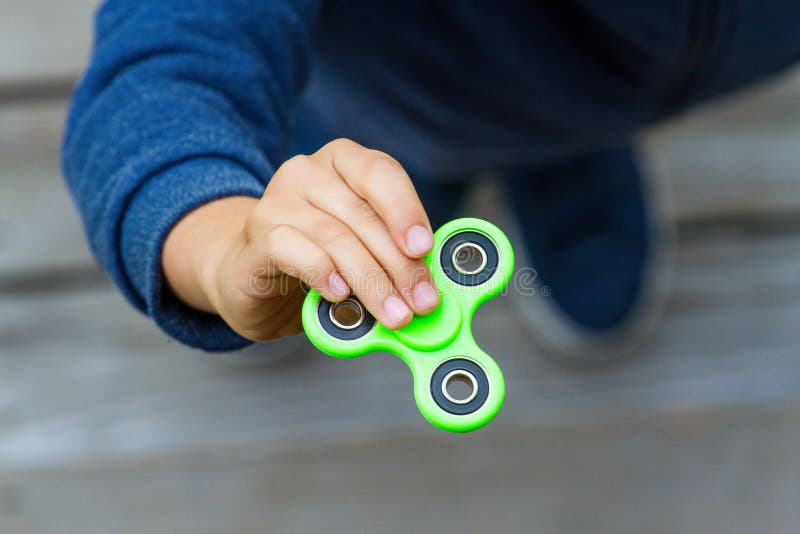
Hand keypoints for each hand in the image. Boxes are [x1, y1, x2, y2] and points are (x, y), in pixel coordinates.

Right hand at [163, 139, 439, 341]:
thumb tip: (429, 282)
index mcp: (342, 162)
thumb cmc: (316, 257)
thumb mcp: (362, 245)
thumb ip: (393, 250)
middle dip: (399, 264)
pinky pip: (295, 251)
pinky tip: (340, 295)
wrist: (249, 274)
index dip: (406, 211)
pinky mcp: (258, 236)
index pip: (380, 173)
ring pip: (335, 238)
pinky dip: (323, 273)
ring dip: (371, 281)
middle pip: (363, 216)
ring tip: (392, 312)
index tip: (424, 249)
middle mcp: (308, 172)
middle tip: (421, 301)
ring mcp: (278, 201)